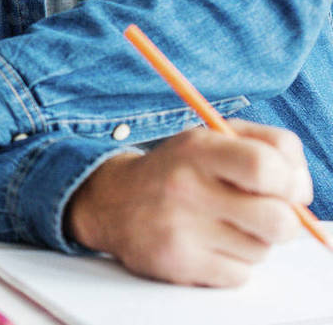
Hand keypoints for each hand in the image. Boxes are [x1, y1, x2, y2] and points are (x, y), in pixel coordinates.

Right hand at [67, 119, 312, 286]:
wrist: (111, 202)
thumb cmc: (178, 169)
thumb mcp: (213, 138)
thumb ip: (269, 147)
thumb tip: (303, 192)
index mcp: (197, 149)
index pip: (265, 166)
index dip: (291, 181)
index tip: (286, 187)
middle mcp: (186, 187)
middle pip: (278, 221)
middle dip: (283, 221)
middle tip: (265, 213)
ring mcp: (181, 229)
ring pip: (261, 251)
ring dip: (253, 241)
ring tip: (223, 225)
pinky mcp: (179, 264)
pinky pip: (240, 275)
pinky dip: (233, 263)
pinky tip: (208, 245)